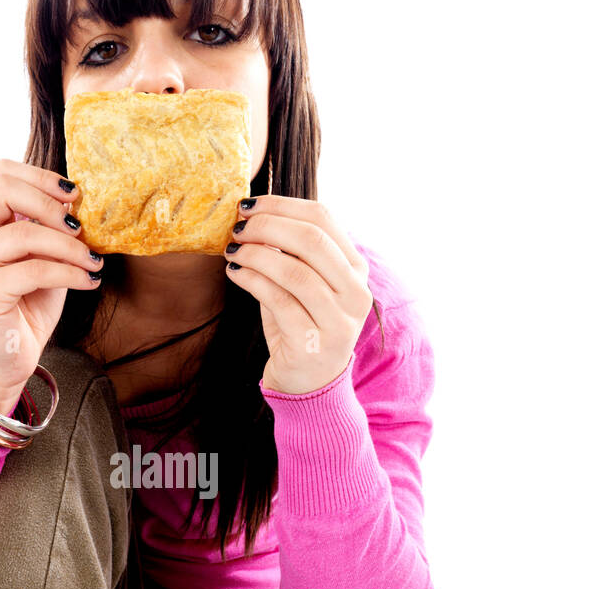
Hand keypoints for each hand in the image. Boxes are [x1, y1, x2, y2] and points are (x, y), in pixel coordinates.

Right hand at [0, 159, 104, 410]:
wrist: (6, 364)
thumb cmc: (25, 312)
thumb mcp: (42, 262)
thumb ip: (50, 232)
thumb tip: (78, 202)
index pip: (0, 174)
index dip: (40, 176)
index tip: (74, 195)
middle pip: (3, 188)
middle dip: (50, 203)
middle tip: (80, 227)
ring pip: (25, 232)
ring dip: (69, 246)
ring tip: (92, 262)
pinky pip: (35, 269)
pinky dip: (70, 273)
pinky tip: (89, 281)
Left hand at [222, 196, 374, 394]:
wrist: (309, 383)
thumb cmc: (300, 324)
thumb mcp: (303, 283)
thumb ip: (290, 252)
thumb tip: (252, 214)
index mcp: (355, 268)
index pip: (323, 218)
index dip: (281, 205)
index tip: (248, 206)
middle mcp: (355, 292)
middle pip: (311, 240)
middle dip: (267, 227)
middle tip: (237, 229)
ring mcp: (338, 320)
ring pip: (294, 271)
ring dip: (255, 255)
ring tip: (232, 251)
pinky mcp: (313, 343)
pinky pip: (278, 300)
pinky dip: (251, 280)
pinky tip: (234, 273)